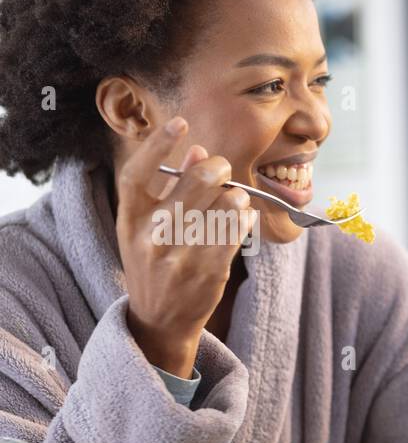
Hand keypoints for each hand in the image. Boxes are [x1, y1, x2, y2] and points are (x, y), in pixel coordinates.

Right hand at [115, 116, 255, 376]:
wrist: (160, 318)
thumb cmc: (155, 262)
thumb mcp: (148, 226)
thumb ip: (169, 188)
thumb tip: (197, 151)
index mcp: (129, 221)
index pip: (137, 174)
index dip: (158, 146)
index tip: (180, 123)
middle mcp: (150, 238)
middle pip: (189, 187)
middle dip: (214, 169)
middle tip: (222, 166)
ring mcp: (178, 257)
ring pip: (218, 210)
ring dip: (233, 195)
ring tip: (235, 194)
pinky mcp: (206, 273)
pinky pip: (232, 235)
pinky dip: (242, 218)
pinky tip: (244, 211)